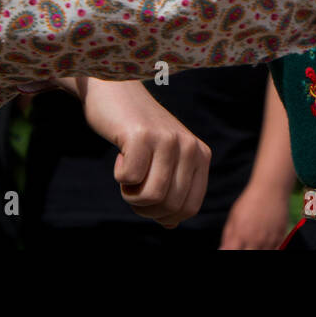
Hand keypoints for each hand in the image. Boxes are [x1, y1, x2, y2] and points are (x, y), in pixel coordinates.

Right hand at [79, 79, 210, 226]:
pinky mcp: (142, 135)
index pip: (189, 208)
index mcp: (201, 155)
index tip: (147, 200)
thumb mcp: (163, 159)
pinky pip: (129, 179)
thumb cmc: (138, 132)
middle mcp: (189, 146)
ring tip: (127, 173)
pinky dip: (119, 175)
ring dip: (130, 194)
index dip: (163, 215)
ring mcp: (167, 139)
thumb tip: (170, 225)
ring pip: (151, 197)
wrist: (114, 91)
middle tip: (131, 187)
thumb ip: (171, 189)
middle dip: (144, 208)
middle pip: (169, 206)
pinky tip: (120, 154)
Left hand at [219, 185, 291, 249]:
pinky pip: (275, 251)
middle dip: (243, 252)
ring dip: (256, 250)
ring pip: (262, 255)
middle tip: (243, 245)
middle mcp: (254, 240)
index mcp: (240, 235)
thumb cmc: (250, 201)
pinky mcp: (280, 237)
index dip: (230, 252)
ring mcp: (268, 240)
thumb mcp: (233, 216)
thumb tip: (222, 249)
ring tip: (253, 243)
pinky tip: (264, 243)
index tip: (231, 249)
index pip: (232, 253)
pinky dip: (268, 249)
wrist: (270, 189)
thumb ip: (227, 235)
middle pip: (247, 255)